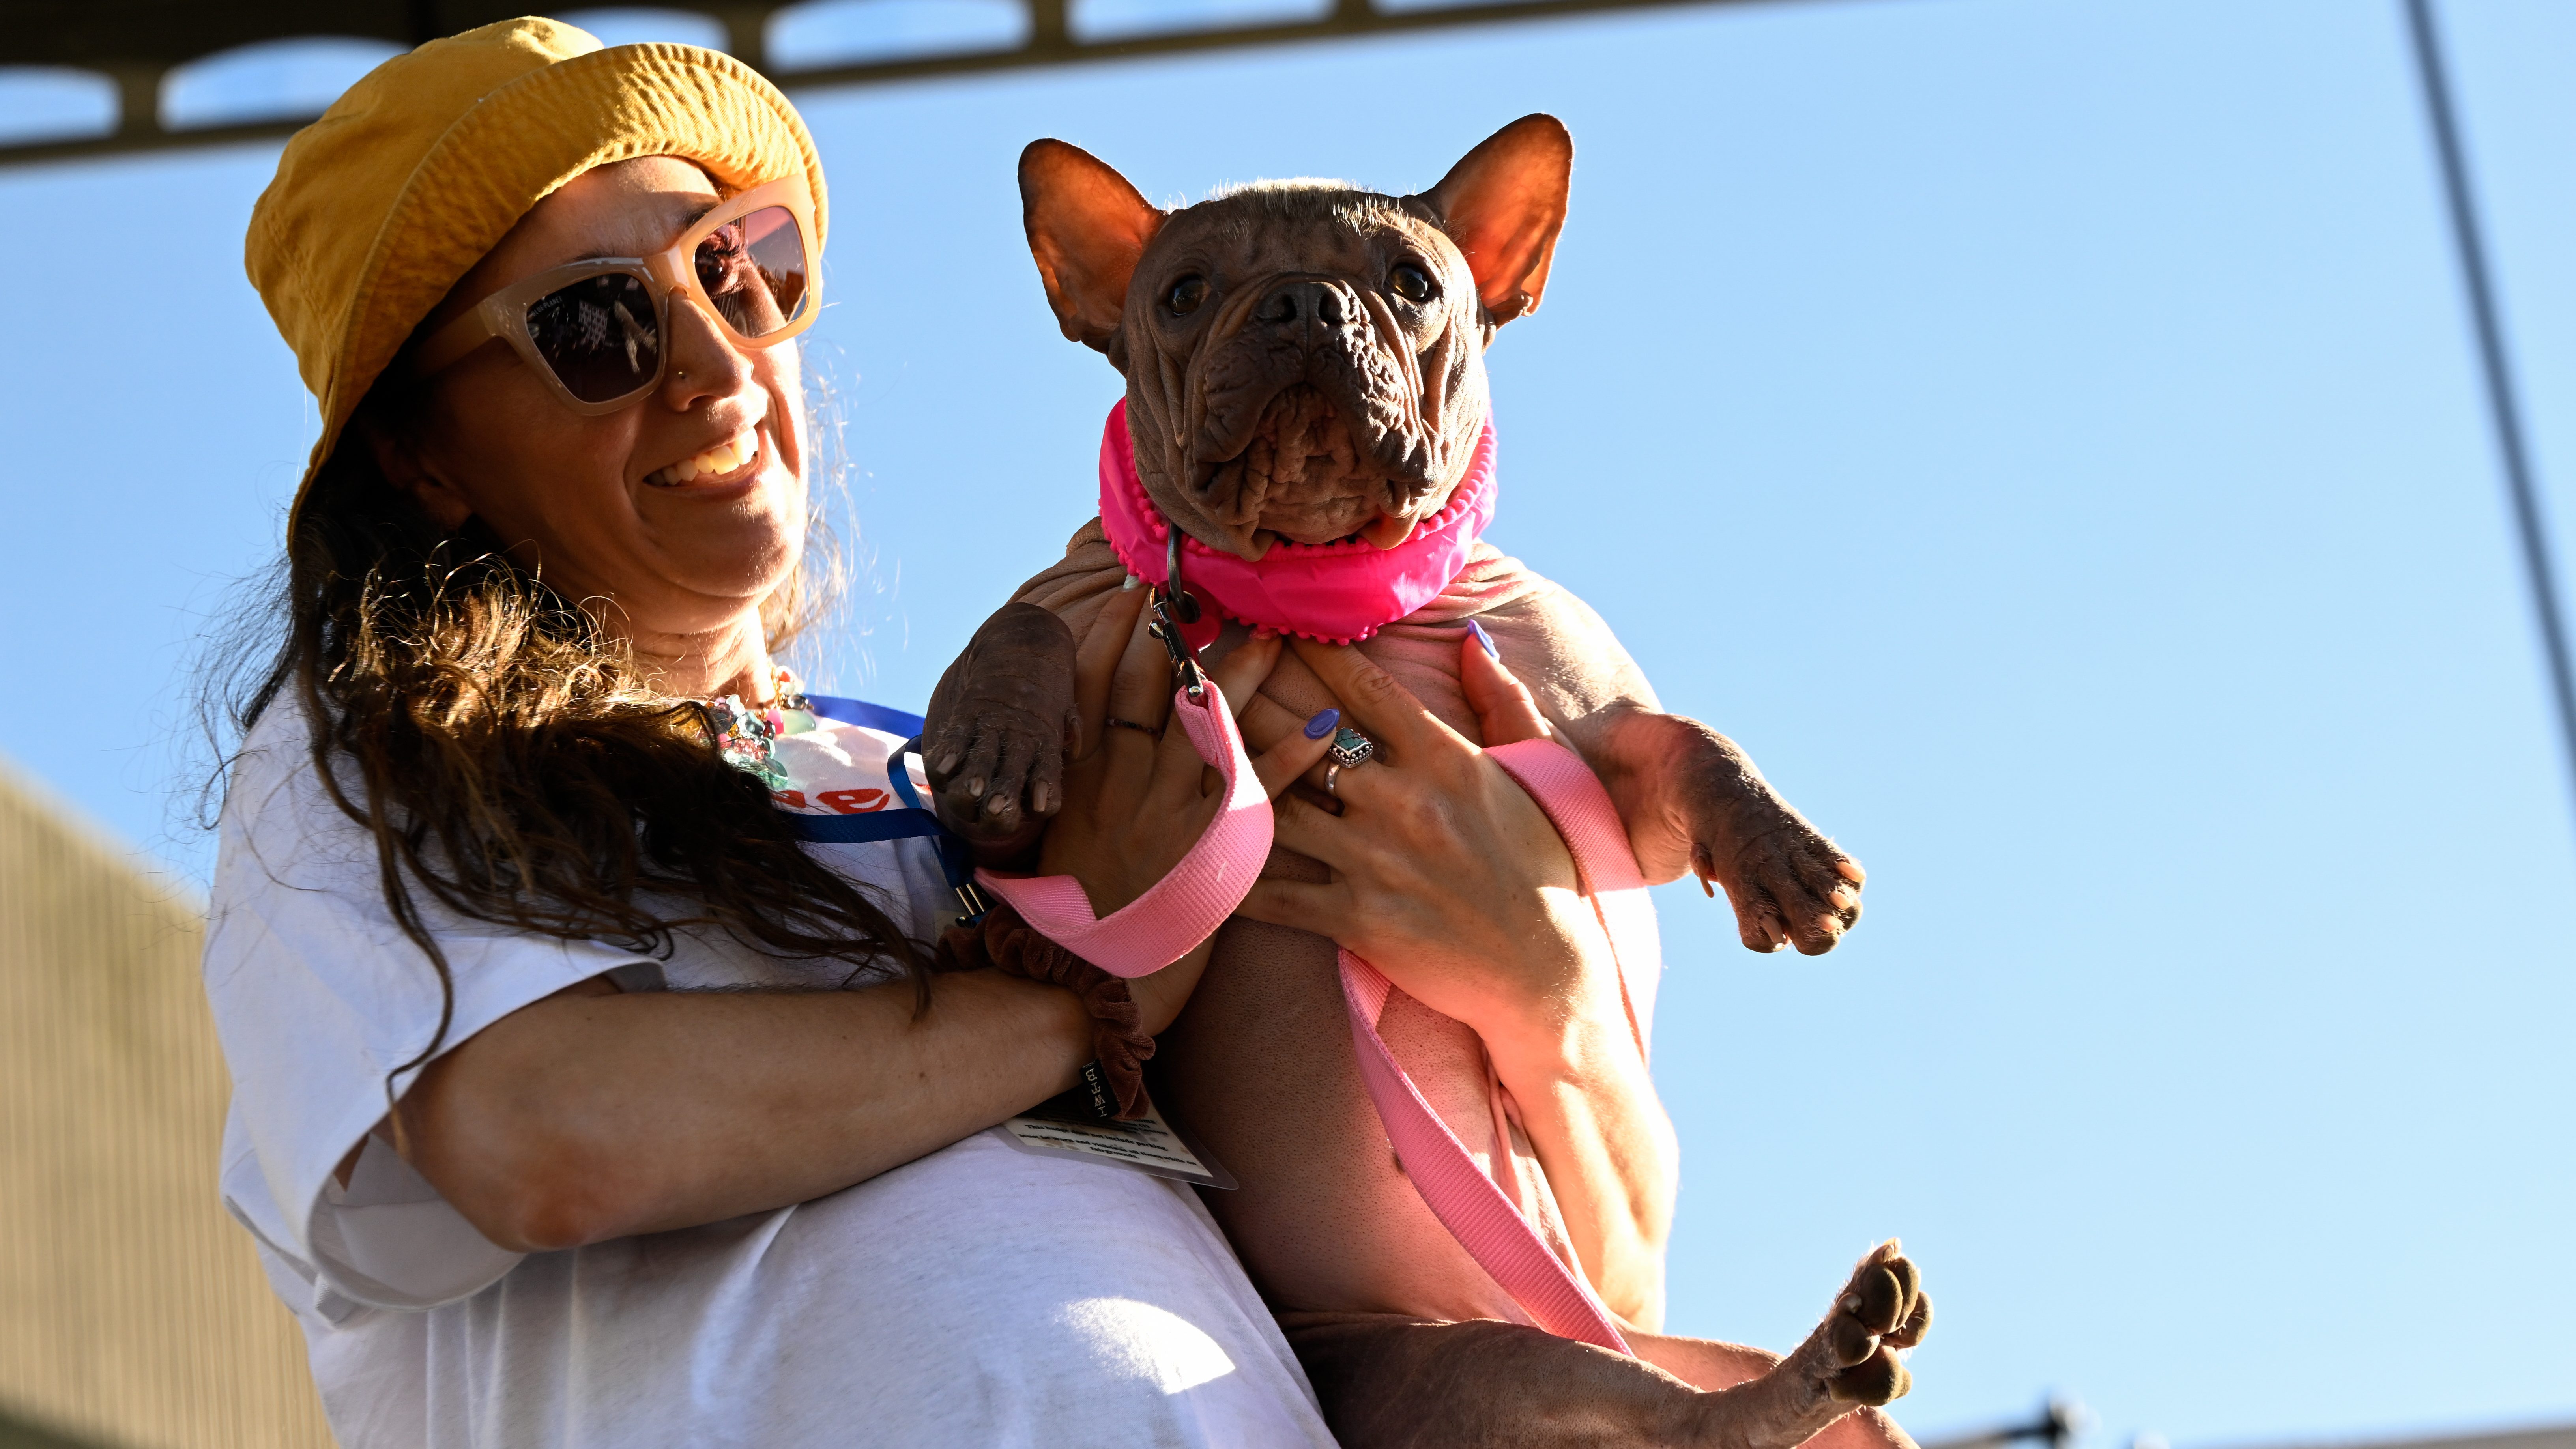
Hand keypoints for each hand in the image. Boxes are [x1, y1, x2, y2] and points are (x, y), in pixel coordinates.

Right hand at [1037, 589, 1334, 1031]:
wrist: (1083, 979)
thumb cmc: (1070, 909)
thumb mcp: (1055, 832)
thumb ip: (1071, 778)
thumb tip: (1077, 727)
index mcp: (1078, 775)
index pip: (1093, 687)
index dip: (1113, 634)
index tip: (1135, 591)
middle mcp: (1121, 785)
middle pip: (1152, 692)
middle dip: (1180, 637)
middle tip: (1215, 591)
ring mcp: (1164, 816)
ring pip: (1207, 729)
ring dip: (1245, 678)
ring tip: (1280, 637)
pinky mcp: (1206, 852)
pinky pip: (1255, 795)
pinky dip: (1289, 760)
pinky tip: (1323, 728)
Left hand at [1231, 633, 1623, 1054]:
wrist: (1549, 969)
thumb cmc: (1547, 863)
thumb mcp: (1541, 768)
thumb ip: (1502, 701)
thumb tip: (1471, 639)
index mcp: (1445, 760)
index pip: (1364, 688)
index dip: (1312, 653)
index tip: (1274, 628)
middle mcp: (1404, 802)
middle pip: (1303, 739)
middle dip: (1250, 704)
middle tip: (1207, 676)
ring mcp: (1375, 862)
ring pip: (1277, 807)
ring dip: (1231, 780)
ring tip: (1188, 751)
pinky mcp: (1356, 920)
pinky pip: (1274, 894)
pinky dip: (1232, 876)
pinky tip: (1195, 855)